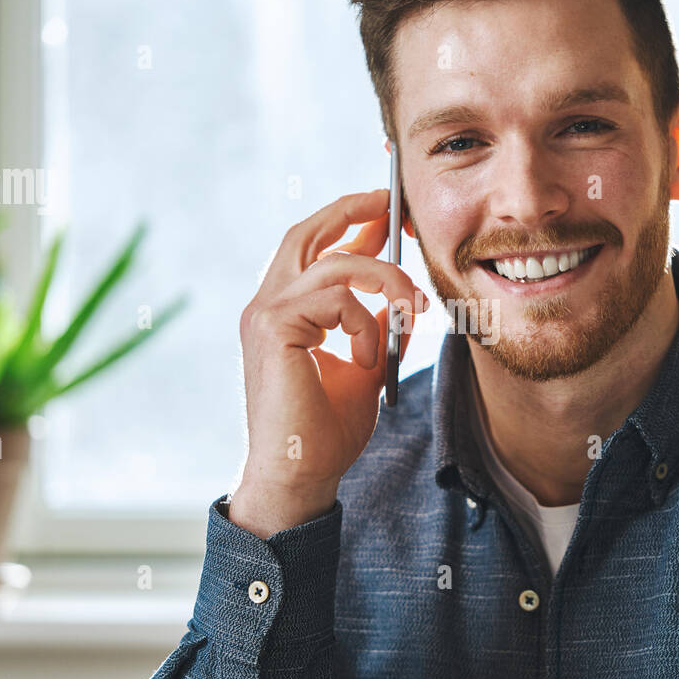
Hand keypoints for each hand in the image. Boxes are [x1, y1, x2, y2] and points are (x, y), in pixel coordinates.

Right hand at [232, 188, 424, 533]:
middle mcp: (266, 305)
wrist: (299, 476)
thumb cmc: (325, 432)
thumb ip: (374, 329)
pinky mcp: (273, 328)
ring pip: (335, 263)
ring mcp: (265, 314)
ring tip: (413, 311)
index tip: (385, 212)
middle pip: (306, 232)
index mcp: (283, 312)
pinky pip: (336, 298)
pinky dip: (365, 323)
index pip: (312, 249)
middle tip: (391, 202)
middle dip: (352, 210)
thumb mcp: (364, 367)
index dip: (348, 224)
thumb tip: (398, 299)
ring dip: (387, 281)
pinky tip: (370, 358)